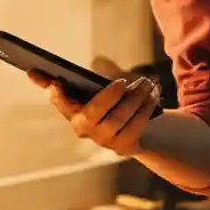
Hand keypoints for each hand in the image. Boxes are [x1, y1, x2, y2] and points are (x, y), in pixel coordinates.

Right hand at [28, 70, 161, 156]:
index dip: (57, 95)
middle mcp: (83, 127)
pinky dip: (145, 109)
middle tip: (124, 81)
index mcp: (72, 109)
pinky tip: (153, 97)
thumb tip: (98, 61)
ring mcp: (102, 140)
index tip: (56, 85)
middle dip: (110, 95)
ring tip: (147, 84)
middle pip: (93, 112)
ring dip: (135, 98)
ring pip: (118, 119)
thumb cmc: (114, 101)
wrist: (134, 127)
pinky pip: (135, 127)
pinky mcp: (122, 147)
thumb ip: (100, 73)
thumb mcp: (107, 85)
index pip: (59, 101)